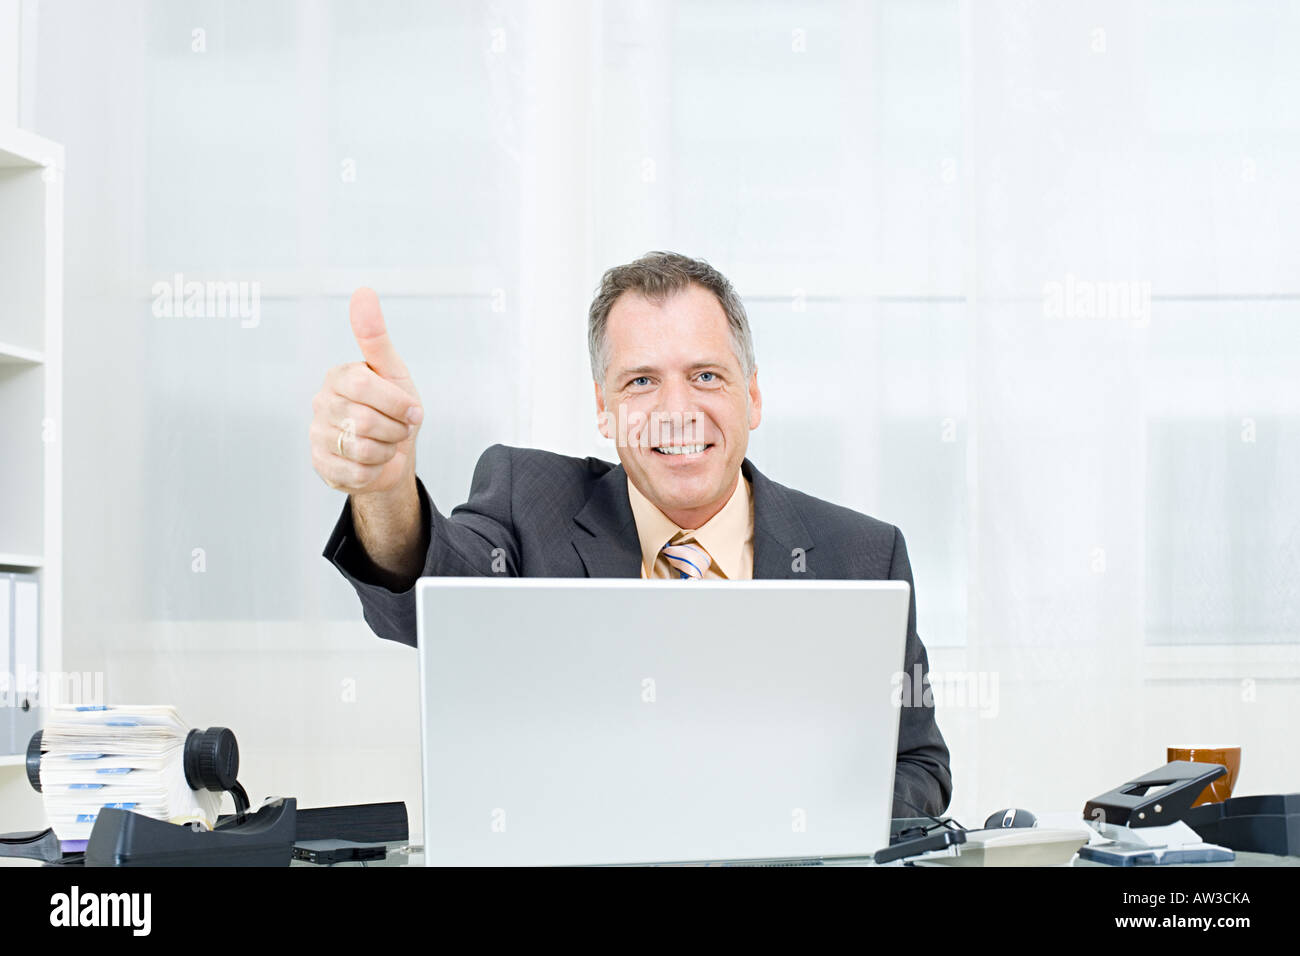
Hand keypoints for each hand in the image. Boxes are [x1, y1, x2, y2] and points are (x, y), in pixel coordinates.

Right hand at [310, 288, 423, 496]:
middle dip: (395, 430)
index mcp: (338, 377)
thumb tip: (363, 292)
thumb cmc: (394, 409)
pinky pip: (356, 474)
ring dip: (387, 450)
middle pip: (364, 421)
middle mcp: (321, 403)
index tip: (413, 411)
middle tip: (399, 429)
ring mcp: (317, 435)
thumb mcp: (393, 372)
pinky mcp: (321, 465)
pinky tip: (374, 462)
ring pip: (361, 449)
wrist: (393, 454)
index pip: (364, 385)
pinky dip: (376, 471)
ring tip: (386, 443)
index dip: (396, 403)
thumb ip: (375, 337)